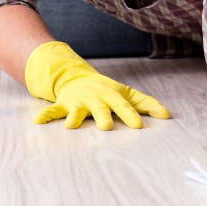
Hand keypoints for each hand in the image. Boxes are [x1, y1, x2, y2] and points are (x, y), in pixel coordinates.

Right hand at [24, 41, 170, 129]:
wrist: (78, 78)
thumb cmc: (107, 91)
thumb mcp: (127, 93)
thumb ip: (146, 104)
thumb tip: (168, 116)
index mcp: (112, 96)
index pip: (124, 105)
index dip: (130, 115)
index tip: (139, 126)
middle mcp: (95, 98)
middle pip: (100, 108)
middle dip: (103, 116)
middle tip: (106, 127)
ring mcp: (78, 102)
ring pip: (77, 110)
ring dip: (74, 117)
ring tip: (72, 125)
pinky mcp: (64, 105)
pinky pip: (53, 110)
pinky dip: (46, 115)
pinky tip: (38, 121)